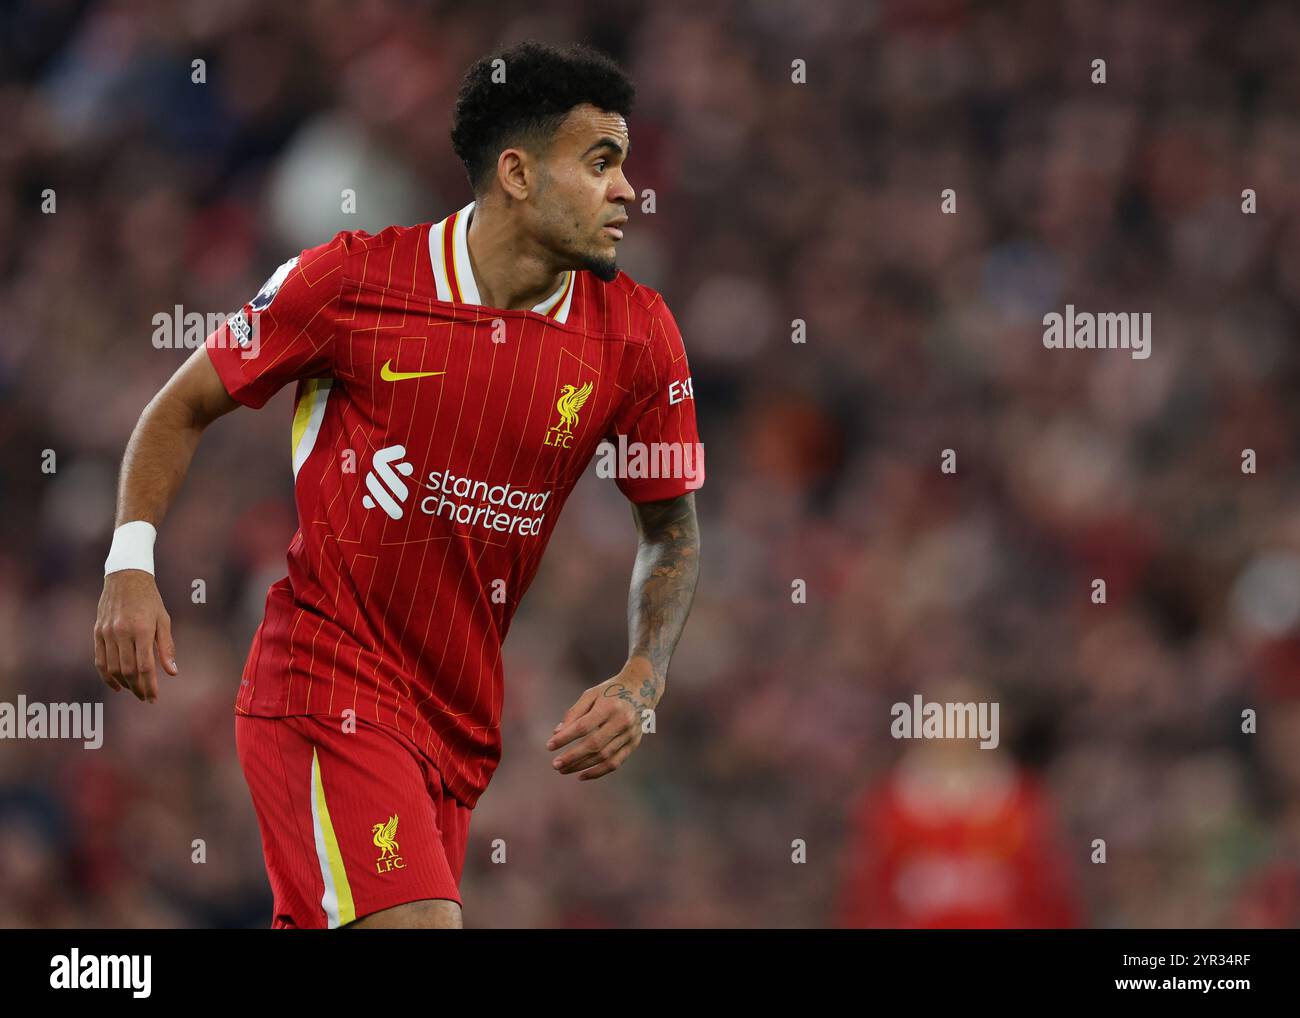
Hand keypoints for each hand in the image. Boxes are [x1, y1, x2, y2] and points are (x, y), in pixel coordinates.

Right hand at [94, 570, 177, 701]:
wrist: (125, 577)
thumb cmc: (150, 600)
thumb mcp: (163, 620)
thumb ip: (167, 647)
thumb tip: (172, 672)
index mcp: (142, 629)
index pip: (145, 666)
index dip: (149, 685)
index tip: (154, 698)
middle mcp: (122, 632)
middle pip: (128, 670)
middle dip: (137, 688)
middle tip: (146, 698)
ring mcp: (107, 633)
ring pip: (113, 668)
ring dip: (124, 684)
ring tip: (135, 691)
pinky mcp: (97, 632)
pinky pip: (100, 660)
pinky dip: (107, 676)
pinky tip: (117, 685)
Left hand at [546, 658, 660, 780]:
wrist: (643, 687)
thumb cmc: (611, 690)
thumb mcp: (591, 694)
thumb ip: (574, 713)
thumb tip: (557, 733)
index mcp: (609, 706)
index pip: (583, 727)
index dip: (565, 738)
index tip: (549, 746)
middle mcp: (622, 721)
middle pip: (594, 744)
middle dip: (572, 757)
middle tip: (555, 764)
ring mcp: (630, 734)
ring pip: (604, 756)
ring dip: (582, 766)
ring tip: (564, 770)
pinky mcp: (634, 743)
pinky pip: (615, 763)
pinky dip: (598, 772)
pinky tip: (582, 775)